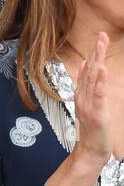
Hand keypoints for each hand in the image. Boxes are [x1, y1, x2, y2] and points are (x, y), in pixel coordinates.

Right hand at [72, 31, 115, 166]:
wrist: (91, 150)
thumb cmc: (93, 130)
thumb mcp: (90, 106)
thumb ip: (87, 87)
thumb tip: (88, 69)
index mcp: (83, 94)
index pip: (88, 70)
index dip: (94, 53)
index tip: (99, 38)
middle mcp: (84, 96)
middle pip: (90, 70)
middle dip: (96, 52)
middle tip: (102, 35)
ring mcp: (89, 104)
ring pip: (93, 79)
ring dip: (97, 61)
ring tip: (101, 46)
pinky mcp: (97, 112)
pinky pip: (98, 95)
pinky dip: (99, 81)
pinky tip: (101, 70)